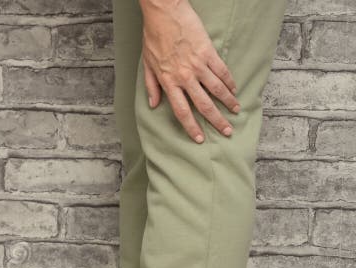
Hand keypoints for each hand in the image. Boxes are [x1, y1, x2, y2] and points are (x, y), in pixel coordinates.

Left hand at [140, 0, 239, 142]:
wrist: (164, 14)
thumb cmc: (153, 38)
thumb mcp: (147, 65)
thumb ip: (152, 86)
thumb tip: (153, 104)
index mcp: (169, 82)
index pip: (181, 111)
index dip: (191, 127)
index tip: (199, 138)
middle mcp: (185, 77)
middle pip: (203, 105)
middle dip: (216, 120)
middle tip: (226, 131)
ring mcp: (198, 65)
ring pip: (217, 89)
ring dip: (228, 102)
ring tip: (235, 111)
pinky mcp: (208, 52)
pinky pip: (222, 71)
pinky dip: (229, 82)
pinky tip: (234, 89)